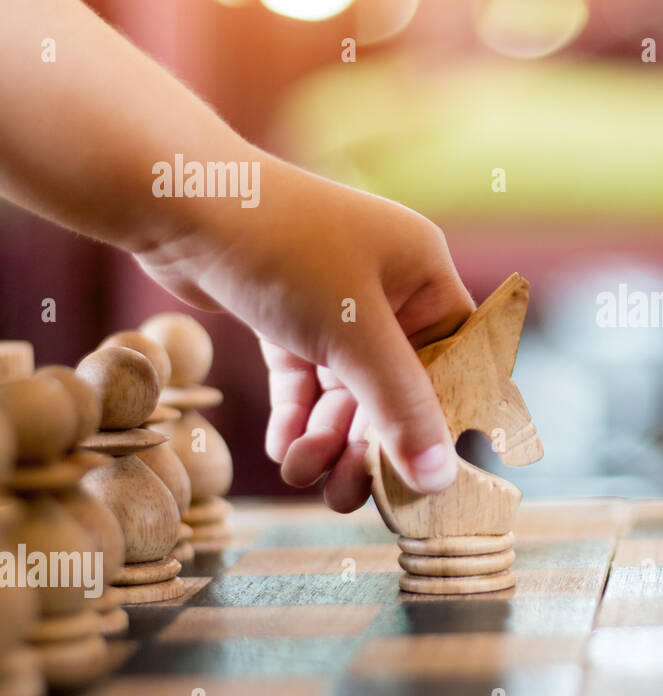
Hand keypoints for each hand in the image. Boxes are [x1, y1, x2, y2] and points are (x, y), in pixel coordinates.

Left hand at [136, 152, 473, 511]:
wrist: (177, 199)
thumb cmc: (282, 249)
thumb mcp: (352, 334)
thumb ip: (401, 409)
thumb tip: (439, 480)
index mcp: (423, 273)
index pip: (453, 363)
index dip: (440, 422)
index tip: (421, 481)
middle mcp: (388, 284)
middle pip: (395, 385)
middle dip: (368, 442)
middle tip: (345, 496)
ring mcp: (334, 298)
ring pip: (347, 387)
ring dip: (326, 436)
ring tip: (299, 471)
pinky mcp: (286, 312)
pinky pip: (305, 376)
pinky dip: (296, 413)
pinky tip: (282, 448)